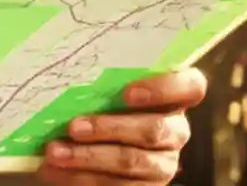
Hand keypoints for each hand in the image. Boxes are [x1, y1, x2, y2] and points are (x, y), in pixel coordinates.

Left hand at [37, 68, 207, 184]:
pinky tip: (57, 171)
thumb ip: (102, 82)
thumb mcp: (104, 90)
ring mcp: (163, 163)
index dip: (165, 88)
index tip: (127, 93)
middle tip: (73, 127)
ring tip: (55, 153)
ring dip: (89, 157)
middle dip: (110, 128)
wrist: (87, 144)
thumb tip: (67, 71)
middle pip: (155, 129)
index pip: (192, 87)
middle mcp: (175, 130)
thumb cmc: (98, 104)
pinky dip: (83, 178)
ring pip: (134, 161)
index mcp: (173, 97)